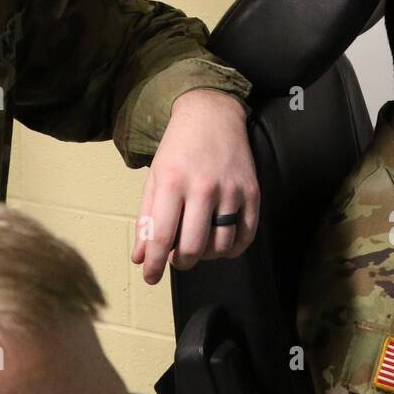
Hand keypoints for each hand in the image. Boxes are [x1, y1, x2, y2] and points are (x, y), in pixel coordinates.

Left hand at [130, 88, 258, 284]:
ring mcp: (231, 190)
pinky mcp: (252, 192)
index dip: (153, 264)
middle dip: (180, 262)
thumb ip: (146, 219)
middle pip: (192, 247)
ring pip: (220, 246)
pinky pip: (245, 236)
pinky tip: (221, 243)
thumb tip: (140, 257)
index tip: (150, 278)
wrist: (212, 115)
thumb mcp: (155, 178)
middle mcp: (202, 187)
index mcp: (171, 182)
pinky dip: (232, 249)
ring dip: (206, 256)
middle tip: (176, 258)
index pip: (161, 236)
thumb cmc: (178, 149)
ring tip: (198, 245)